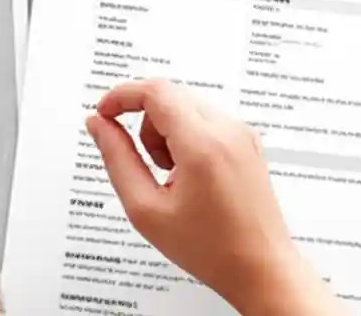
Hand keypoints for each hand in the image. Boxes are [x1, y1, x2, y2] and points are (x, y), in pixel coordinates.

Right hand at [86, 80, 342, 315]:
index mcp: (203, 145)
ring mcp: (242, 133)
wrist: (261, 269)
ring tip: (170, 175)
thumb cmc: (210, 249)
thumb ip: (117, 159)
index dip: (121, 96)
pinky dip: (186, 135)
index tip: (104, 112)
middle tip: (144, 163)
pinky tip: (188, 174)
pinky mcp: (247, 141)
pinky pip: (205, 119)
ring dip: (166, 130)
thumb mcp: (147, 209)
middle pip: (169, 95)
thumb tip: (99, 126)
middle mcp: (227, 130)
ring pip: (186, 105)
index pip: (155, 91)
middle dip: (144, 122)